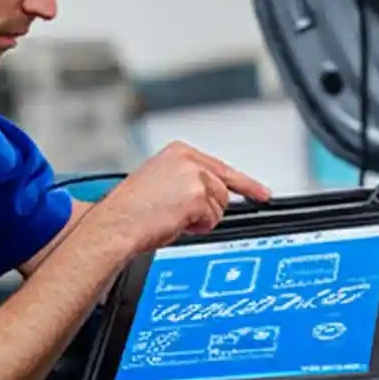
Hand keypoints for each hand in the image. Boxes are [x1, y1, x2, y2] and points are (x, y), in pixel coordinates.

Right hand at [85, 142, 271, 253]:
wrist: (116, 224)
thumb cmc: (130, 209)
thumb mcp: (160, 182)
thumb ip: (188, 181)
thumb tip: (210, 197)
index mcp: (179, 152)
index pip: (221, 168)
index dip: (245, 184)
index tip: (262, 194)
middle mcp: (189, 159)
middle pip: (223, 190)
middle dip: (209, 209)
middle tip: (181, 217)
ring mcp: (195, 176)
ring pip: (219, 207)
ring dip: (201, 219)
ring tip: (172, 218)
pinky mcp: (197, 196)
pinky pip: (211, 219)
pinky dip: (197, 227)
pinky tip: (174, 223)